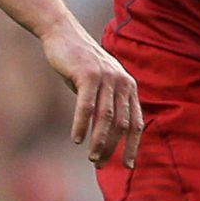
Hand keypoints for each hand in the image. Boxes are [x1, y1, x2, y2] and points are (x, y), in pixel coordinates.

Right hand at [41, 29, 143, 166]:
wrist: (63, 35)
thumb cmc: (80, 65)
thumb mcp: (100, 85)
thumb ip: (107, 106)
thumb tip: (109, 138)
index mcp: (129, 87)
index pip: (136, 122)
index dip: (134, 146)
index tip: (129, 165)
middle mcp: (122, 82)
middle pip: (122, 124)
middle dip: (113, 148)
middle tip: (101, 165)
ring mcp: (106, 77)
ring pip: (106, 118)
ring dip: (99, 141)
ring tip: (93, 158)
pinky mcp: (88, 74)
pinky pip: (86, 106)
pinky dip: (82, 125)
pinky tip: (77, 139)